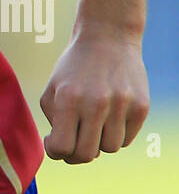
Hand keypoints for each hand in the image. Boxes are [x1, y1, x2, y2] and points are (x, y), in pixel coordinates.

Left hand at [39, 25, 149, 163]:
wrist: (108, 38)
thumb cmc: (74, 68)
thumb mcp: (53, 88)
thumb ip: (53, 121)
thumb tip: (65, 152)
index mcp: (68, 99)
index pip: (61, 148)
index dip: (55, 152)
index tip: (54, 141)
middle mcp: (96, 103)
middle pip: (86, 155)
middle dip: (76, 154)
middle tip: (75, 140)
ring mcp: (122, 105)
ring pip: (110, 148)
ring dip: (99, 141)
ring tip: (94, 122)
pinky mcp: (141, 107)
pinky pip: (127, 139)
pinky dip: (117, 133)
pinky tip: (110, 116)